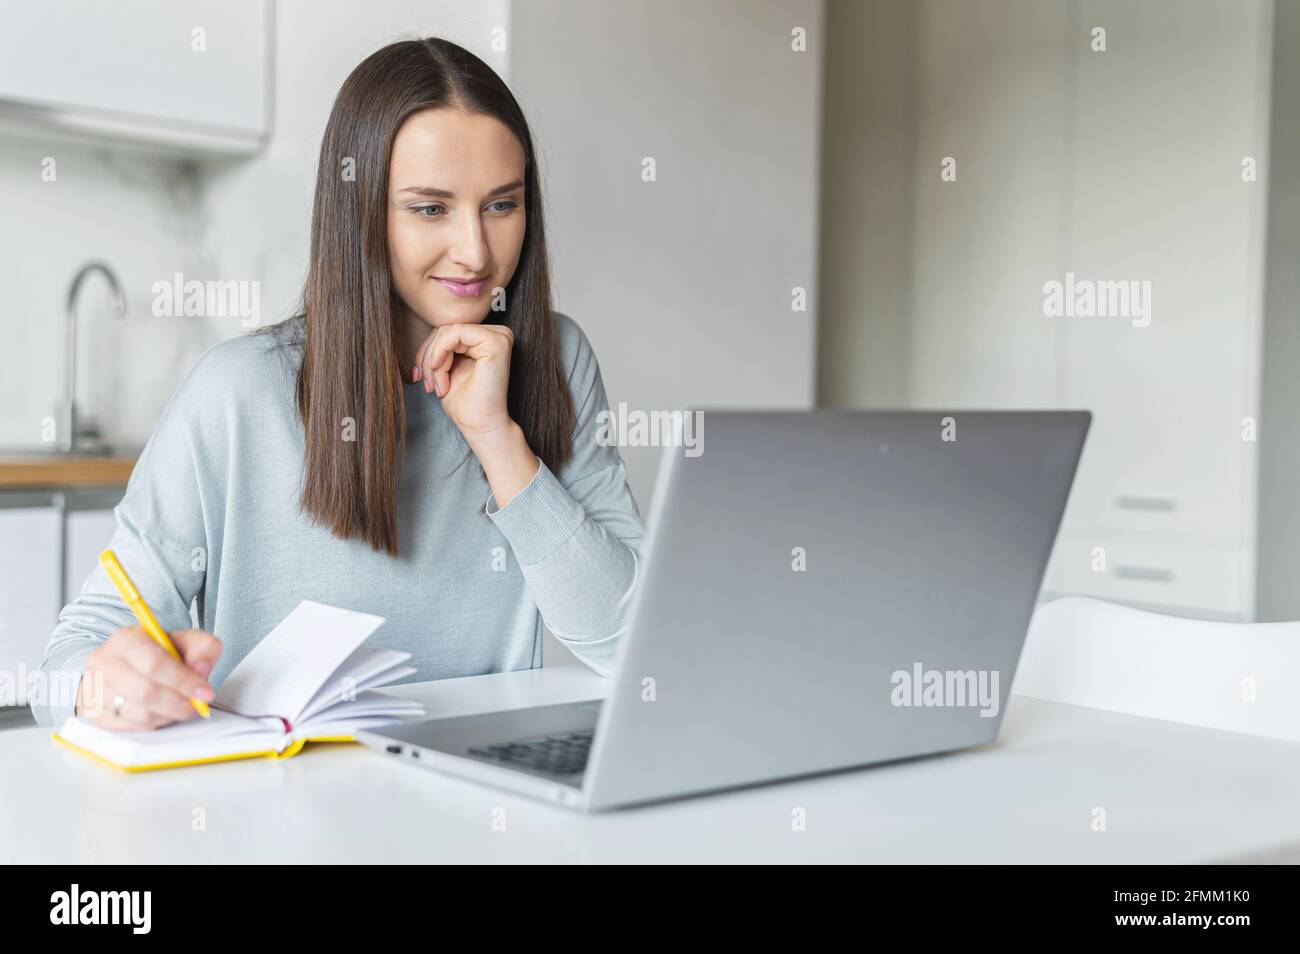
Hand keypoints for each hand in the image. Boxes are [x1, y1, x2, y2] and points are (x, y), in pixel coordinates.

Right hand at [75, 626, 221, 730]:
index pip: (155, 664)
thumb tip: (201, 668)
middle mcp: (104, 663)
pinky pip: (130, 727)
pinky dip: (154, 723)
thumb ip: (203, 649)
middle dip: (179, 703)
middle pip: (146, 692)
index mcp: (126, 639)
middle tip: (197, 706)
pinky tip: (162, 712)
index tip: (205, 692)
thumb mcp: (187, 641)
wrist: (125, 665)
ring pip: (139, 713)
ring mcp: (94, 690)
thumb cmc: (158, 653)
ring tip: (180, 707)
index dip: (183, 681)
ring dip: (168, 714)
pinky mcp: (94, 713)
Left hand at [412, 321, 515, 437]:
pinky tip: (440, 373)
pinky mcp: (496, 342)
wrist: (480, 425)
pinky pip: (454, 333)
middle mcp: (497, 334)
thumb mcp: (446, 369)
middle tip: (426, 383)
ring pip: (448, 331)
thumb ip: (441, 348)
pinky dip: (440, 352)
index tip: (419, 376)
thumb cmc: (465, 404)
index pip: (448, 332)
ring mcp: (499, 336)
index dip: (427, 351)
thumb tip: (427, 334)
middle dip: (428, 357)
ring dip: (433, 360)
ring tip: (436, 385)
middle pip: (446, 330)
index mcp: (487, 340)